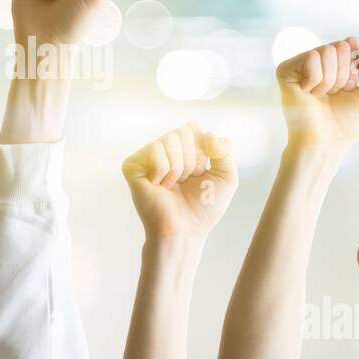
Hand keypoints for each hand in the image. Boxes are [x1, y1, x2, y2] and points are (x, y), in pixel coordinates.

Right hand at [122, 123, 237, 241]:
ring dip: (178, 168)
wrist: (184, 231)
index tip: (200, 174)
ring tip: (172, 186)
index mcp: (183, 148)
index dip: (203, 151)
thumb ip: (224, 151)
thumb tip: (208, 133)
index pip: (194, 128)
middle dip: (192, 160)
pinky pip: (154, 150)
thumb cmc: (203, 208)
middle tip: (185, 182)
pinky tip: (159, 186)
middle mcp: (164, 149)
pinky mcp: (132, 165)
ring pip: (170, 140)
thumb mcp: (226, 177)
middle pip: (184, 131)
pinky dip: (164, 171)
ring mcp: (146, 157)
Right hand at [277, 37, 358, 149]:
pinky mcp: (286, 70)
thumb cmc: (347, 122)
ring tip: (322, 96)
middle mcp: (319, 61)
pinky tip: (309, 94)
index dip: (358, 65)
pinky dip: (316, 80)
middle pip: (342, 46)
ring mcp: (301, 65)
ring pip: (327, 51)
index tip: (351, 87)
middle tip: (335, 93)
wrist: (325, 141)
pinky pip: (311, 58)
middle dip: (345, 74)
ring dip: (331, 80)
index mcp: (337, 63)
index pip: (352, 42)